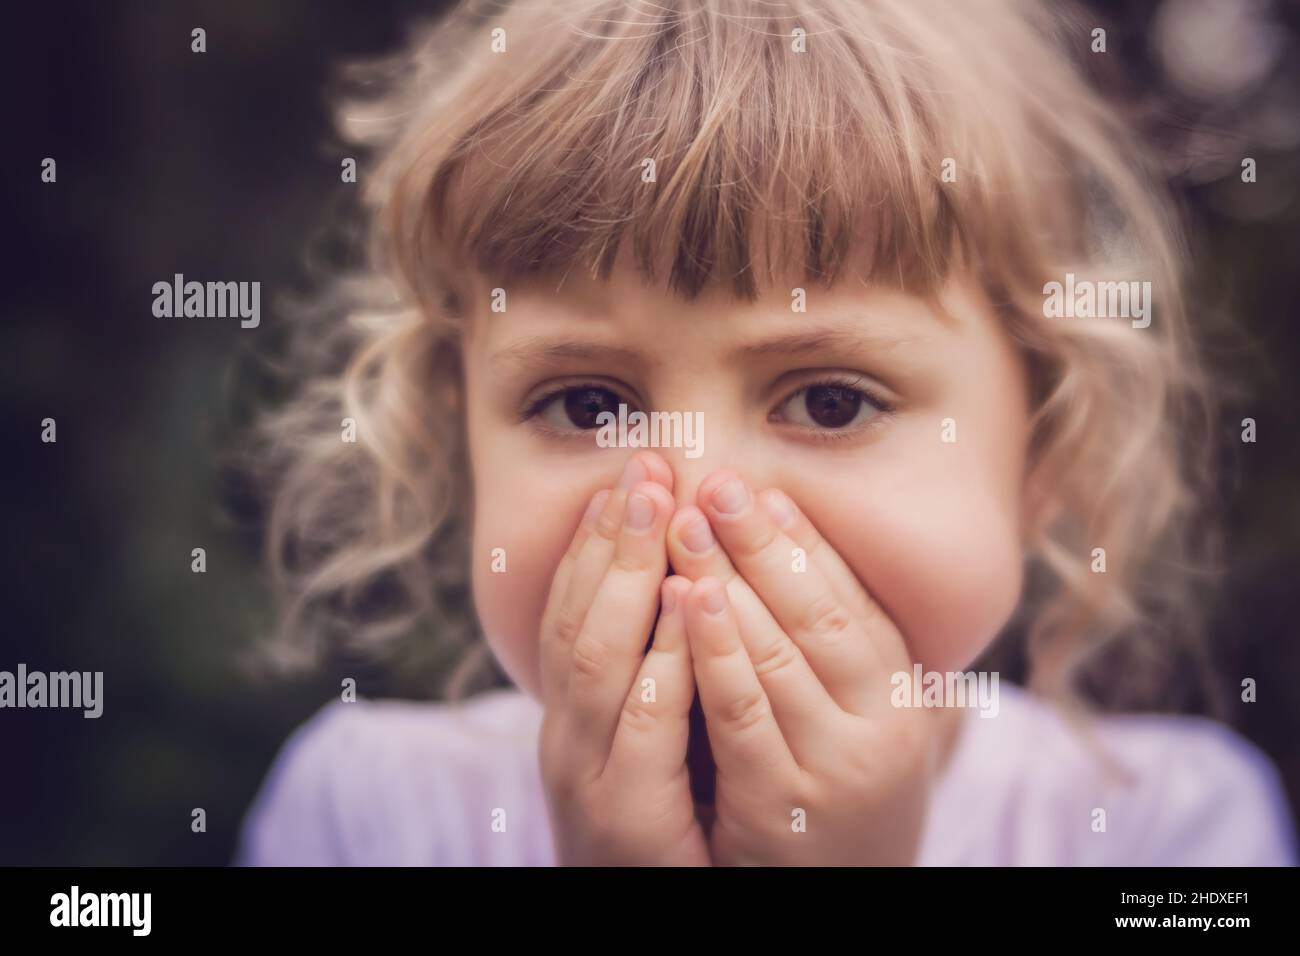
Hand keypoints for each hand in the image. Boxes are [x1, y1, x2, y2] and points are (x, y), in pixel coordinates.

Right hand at [537, 452, 709, 865]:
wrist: (656, 916)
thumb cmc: (667, 837)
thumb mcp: (648, 751)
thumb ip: (651, 683)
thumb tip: (678, 598)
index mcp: (573, 719)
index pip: (571, 613)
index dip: (594, 544)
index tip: (624, 478)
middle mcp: (566, 741)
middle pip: (578, 620)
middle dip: (610, 540)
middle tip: (642, 466)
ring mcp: (587, 779)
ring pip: (597, 661)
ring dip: (626, 576)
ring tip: (657, 507)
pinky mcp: (626, 819)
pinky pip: (644, 725)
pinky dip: (661, 660)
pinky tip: (682, 605)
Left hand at [666, 471, 942, 865]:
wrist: (840, 901)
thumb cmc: (836, 801)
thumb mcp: (855, 723)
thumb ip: (833, 655)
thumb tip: (787, 553)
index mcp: (902, 695)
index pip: (852, 597)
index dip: (803, 538)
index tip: (759, 488)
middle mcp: (884, 725)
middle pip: (818, 611)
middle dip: (761, 541)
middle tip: (714, 482)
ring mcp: (838, 766)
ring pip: (780, 652)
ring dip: (730, 578)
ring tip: (690, 521)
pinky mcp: (786, 804)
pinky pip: (744, 712)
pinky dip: (715, 650)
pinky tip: (688, 599)